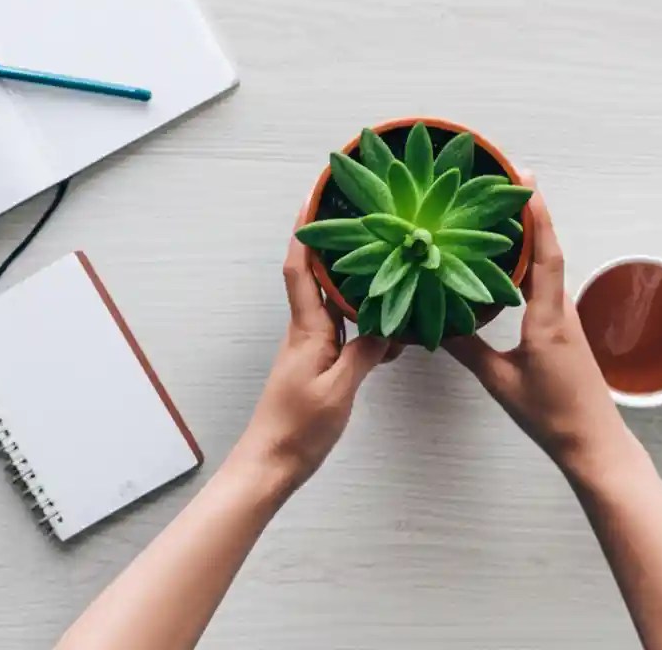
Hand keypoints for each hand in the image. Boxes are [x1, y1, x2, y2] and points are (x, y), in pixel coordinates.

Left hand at [232, 209, 390, 492]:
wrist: (271, 464)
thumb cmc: (299, 428)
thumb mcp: (340, 389)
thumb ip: (366, 353)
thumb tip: (389, 329)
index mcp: (307, 331)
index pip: (300, 269)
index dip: (305, 232)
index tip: (313, 198)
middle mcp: (306, 333)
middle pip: (318, 279)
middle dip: (336, 248)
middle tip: (364, 224)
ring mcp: (310, 350)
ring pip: (335, 306)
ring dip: (355, 286)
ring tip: (387, 268)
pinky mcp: (318, 367)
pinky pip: (343, 333)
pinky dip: (365, 324)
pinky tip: (390, 332)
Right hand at [444, 178, 639, 476]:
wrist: (592, 442)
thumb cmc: (551, 415)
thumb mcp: (500, 382)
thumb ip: (467, 350)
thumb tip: (435, 324)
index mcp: (549, 318)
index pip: (546, 254)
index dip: (537, 215)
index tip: (525, 180)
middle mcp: (562, 311)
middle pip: (548, 250)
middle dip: (529, 214)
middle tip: (504, 183)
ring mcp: (566, 320)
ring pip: (547, 268)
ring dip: (530, 239)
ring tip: (501, 215)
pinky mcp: (563, 332)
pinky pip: (545, 287)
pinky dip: (530, 266)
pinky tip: (510, 264)